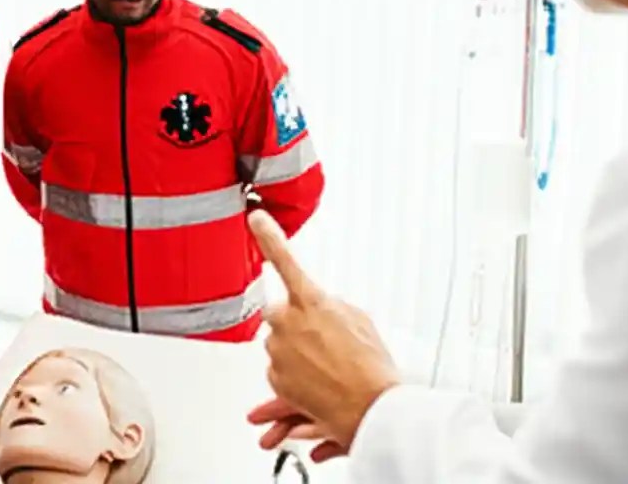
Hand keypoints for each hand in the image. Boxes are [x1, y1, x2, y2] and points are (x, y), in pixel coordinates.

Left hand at [246, 210, 399, 456]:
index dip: (268, 236)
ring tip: (329, 368)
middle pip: (280, 314)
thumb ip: (331, 306)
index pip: (284, 260)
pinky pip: (279, 370)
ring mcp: (278, 352)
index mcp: (311, 301)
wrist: (372, 410)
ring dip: (297, 353)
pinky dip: (294, 376)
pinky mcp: (274, 378)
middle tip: (322, 343)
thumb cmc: (373, 367)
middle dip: (295, 324)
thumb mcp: (359, 321)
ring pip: (280, 345)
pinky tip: (320, 384)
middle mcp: (288, 324)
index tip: (255, 218)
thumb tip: (320, 306)